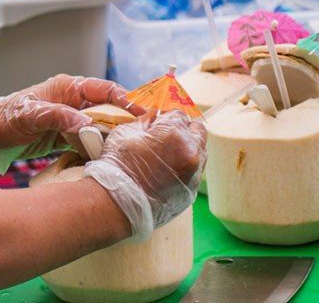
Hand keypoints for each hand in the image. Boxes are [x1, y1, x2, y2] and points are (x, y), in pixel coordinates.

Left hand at [0, 75, 143, 173]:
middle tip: (145, 141)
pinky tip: (107, 164)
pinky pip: (89, 141)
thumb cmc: (3, 118)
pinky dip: (98, 151)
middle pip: (109, 109)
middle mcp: (73, 101)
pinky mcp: (65, 135)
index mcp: (68, 88)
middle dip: (126, 123)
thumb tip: (85, 123)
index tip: (145, 116)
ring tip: (131, 155)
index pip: (106, 89)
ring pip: (101, 127)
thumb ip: (57, 116)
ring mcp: (70, 118)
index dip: (128, 101)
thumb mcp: (29, 115)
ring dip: (113, 140)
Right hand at [82, 111, 206, 240]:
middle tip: (167, 134)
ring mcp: (194, 173)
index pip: (178, 114)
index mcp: (173, 133)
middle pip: (197, 129)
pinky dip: (185, 167)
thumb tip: (154, 116)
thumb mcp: (125, 133)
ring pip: (200, 151)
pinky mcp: (192, 191)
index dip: (166, 117)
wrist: (117, 205)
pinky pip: (194, 171)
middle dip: (184, 129)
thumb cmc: (117, 167)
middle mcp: (190, 152)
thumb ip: (145, 120)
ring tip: (168, 154)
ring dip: (188, 148)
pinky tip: (167, 172)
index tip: (157, 122)